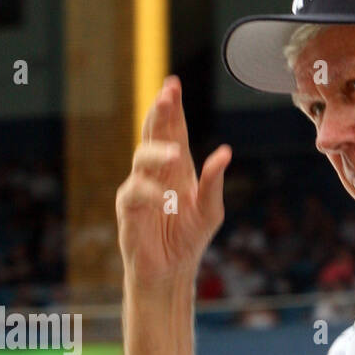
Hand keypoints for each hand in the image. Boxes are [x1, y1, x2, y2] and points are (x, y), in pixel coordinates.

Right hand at [116, 75, 230, 287]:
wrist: (171, 271)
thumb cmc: (188, 239)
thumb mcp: (210, 211)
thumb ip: (214, 182)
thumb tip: (224, 152)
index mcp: (177, 168)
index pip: (174, 131)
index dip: (173, 108)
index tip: (173, 84)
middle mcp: (156, 171)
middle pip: (155, 134)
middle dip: (160, 113)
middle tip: (166, 93)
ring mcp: (140, 186)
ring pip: (142, 157)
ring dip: (158, 152)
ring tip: (174, 154)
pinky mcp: (129, 208)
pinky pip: (136, 192)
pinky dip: (150, 193)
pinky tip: (165, 198)